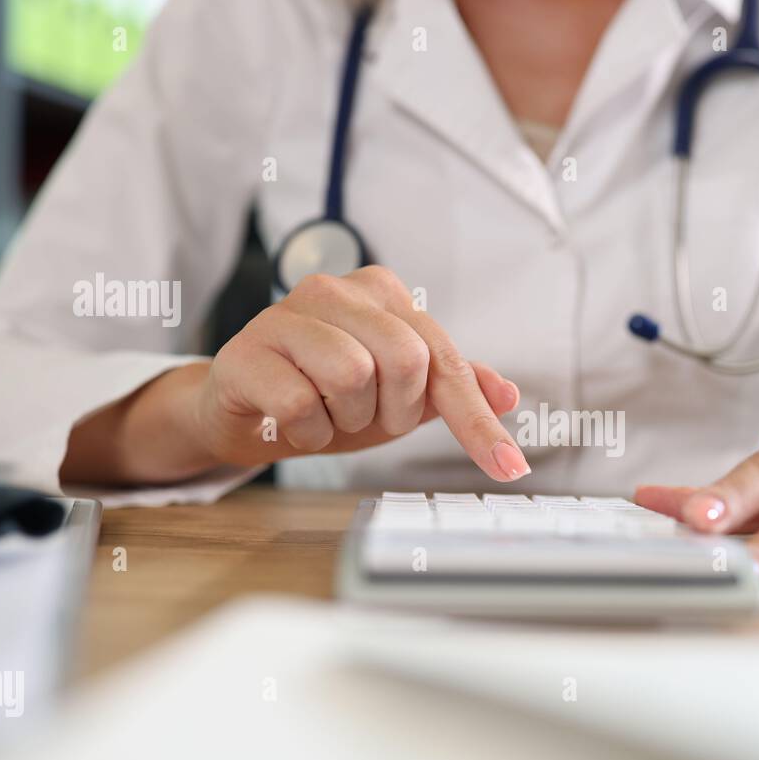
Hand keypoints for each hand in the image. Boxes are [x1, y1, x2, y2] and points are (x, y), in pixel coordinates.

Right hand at [194, 266, 530, 480]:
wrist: (247, 410)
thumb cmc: (326, 395)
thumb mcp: (400, 396)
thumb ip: (453, 389)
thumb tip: (509, 394)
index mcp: (383, 294)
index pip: (445, 359)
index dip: (478, 421)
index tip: (512, 469)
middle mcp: (336, 290)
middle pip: (404, 360)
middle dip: (394, 410)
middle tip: (366, 417)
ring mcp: (285, 314)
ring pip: (352, 375)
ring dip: (347, 419)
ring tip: (326, 413)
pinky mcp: (246, 350)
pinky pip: (300, 404)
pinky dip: (307, 432)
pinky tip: (294, 422)